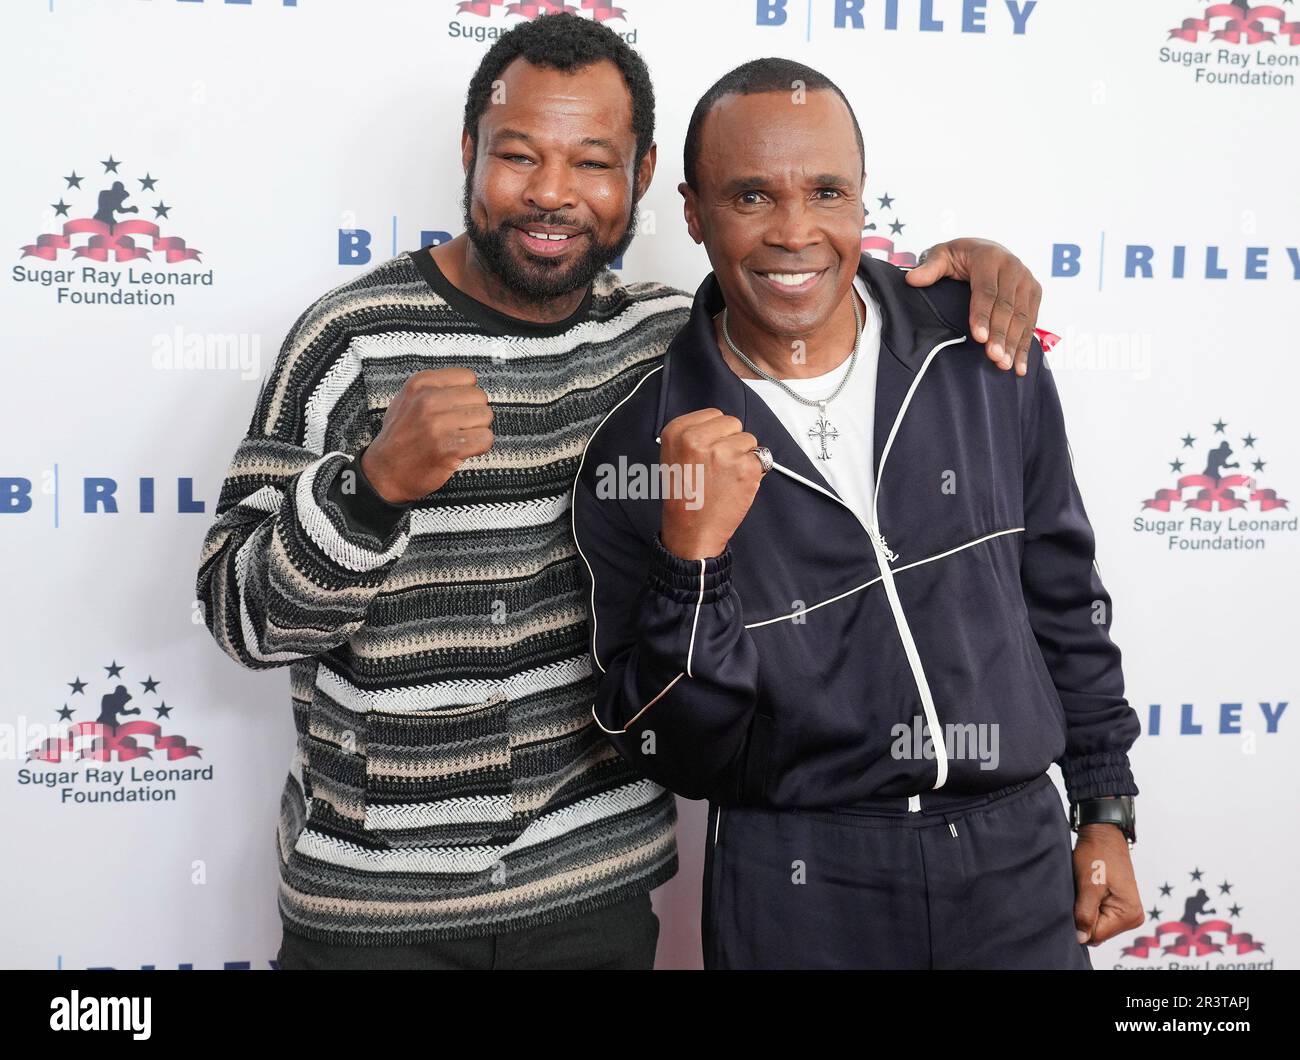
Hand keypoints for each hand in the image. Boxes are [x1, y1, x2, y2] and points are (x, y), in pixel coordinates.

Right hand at [359, 367, 493, 502]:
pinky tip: (464, 450)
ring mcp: (437, 424)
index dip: (467, 395)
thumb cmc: (400, 437)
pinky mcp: (448, 448)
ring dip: (478, 430)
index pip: (468, 377)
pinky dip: (480, 446)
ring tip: (459, 438)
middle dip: (474, 413)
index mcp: (420, 384)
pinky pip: (485, 438)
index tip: (456, 409)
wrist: (384, 472)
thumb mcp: (407, 400)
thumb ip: (434, 388)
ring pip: (485, 416)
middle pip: (479, 397)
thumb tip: (469, 385)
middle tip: (458, 427)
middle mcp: (427, 400)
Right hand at [659, 409, 763, 559]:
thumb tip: (723, 425)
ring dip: (743, 456)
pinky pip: (761, 456)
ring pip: (748, 439)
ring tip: (725, 478)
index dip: (715, 434)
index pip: (713, 414)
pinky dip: (754, 470)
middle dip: (731, 441)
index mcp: (677, 432)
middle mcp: (697, 438)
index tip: (706, 454)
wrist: (691, 531)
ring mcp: (723, 452)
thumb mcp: (673, 457)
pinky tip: (737, 485)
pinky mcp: (745, 467)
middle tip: (717, 467)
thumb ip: (694, 435)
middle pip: (732, 422)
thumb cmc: (685, 496)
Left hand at [905, 237, 1042, 375]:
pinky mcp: (1035, 293)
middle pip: (1007, 307)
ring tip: (1005, 365)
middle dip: (1000, 334)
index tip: (978, 337)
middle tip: (994, 357)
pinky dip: (1025, 345)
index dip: (982, 314)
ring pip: (1022, 316)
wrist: (987, 248)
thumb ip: (930, 268)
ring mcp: (1027, 280)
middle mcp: (1013, 267)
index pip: (986, 291)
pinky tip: (1019, 366)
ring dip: (1014, 343)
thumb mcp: (942, 255)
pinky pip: (1031, 322)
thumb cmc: (960, 256)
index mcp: (990, 257)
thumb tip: (912, 279)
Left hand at [1072, 824, 1144, 945]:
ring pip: (1096, 924)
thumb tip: (1081, 939)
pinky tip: (1087, 891)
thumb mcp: (1087, 885)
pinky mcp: (1119, 906)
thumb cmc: (1096, 855)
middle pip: (1097, 932)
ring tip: (1084, 890)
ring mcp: (1126, 912)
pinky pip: (1098, 916)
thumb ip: (1085, 914)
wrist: (1102, 834)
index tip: (1075, 902)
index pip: (1095, 935)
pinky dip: (1088, 906)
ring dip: (1085, 911)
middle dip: (1082, 917)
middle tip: (1079, 894)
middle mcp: (1132, 917)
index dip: (1079, 922)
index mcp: (1128, 914)